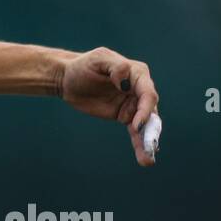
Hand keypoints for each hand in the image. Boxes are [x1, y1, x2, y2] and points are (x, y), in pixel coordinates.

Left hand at [59, 47, 159, 166]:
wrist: (68, 80)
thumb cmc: (83, 66)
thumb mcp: (98, 60)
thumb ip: (115, 67)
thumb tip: (125, 81)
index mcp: (136, 73)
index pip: (147, 92)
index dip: (145, 108)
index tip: (136, 124)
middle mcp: (139, 89)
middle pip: (150, 110)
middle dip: (151, 129)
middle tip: (150, 146)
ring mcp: (133, 104)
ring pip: (146, 124)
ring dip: (148, 142)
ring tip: (148, 160)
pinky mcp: (124, 116)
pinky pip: (135, 132)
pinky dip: (139, 144)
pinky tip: (144, 159)